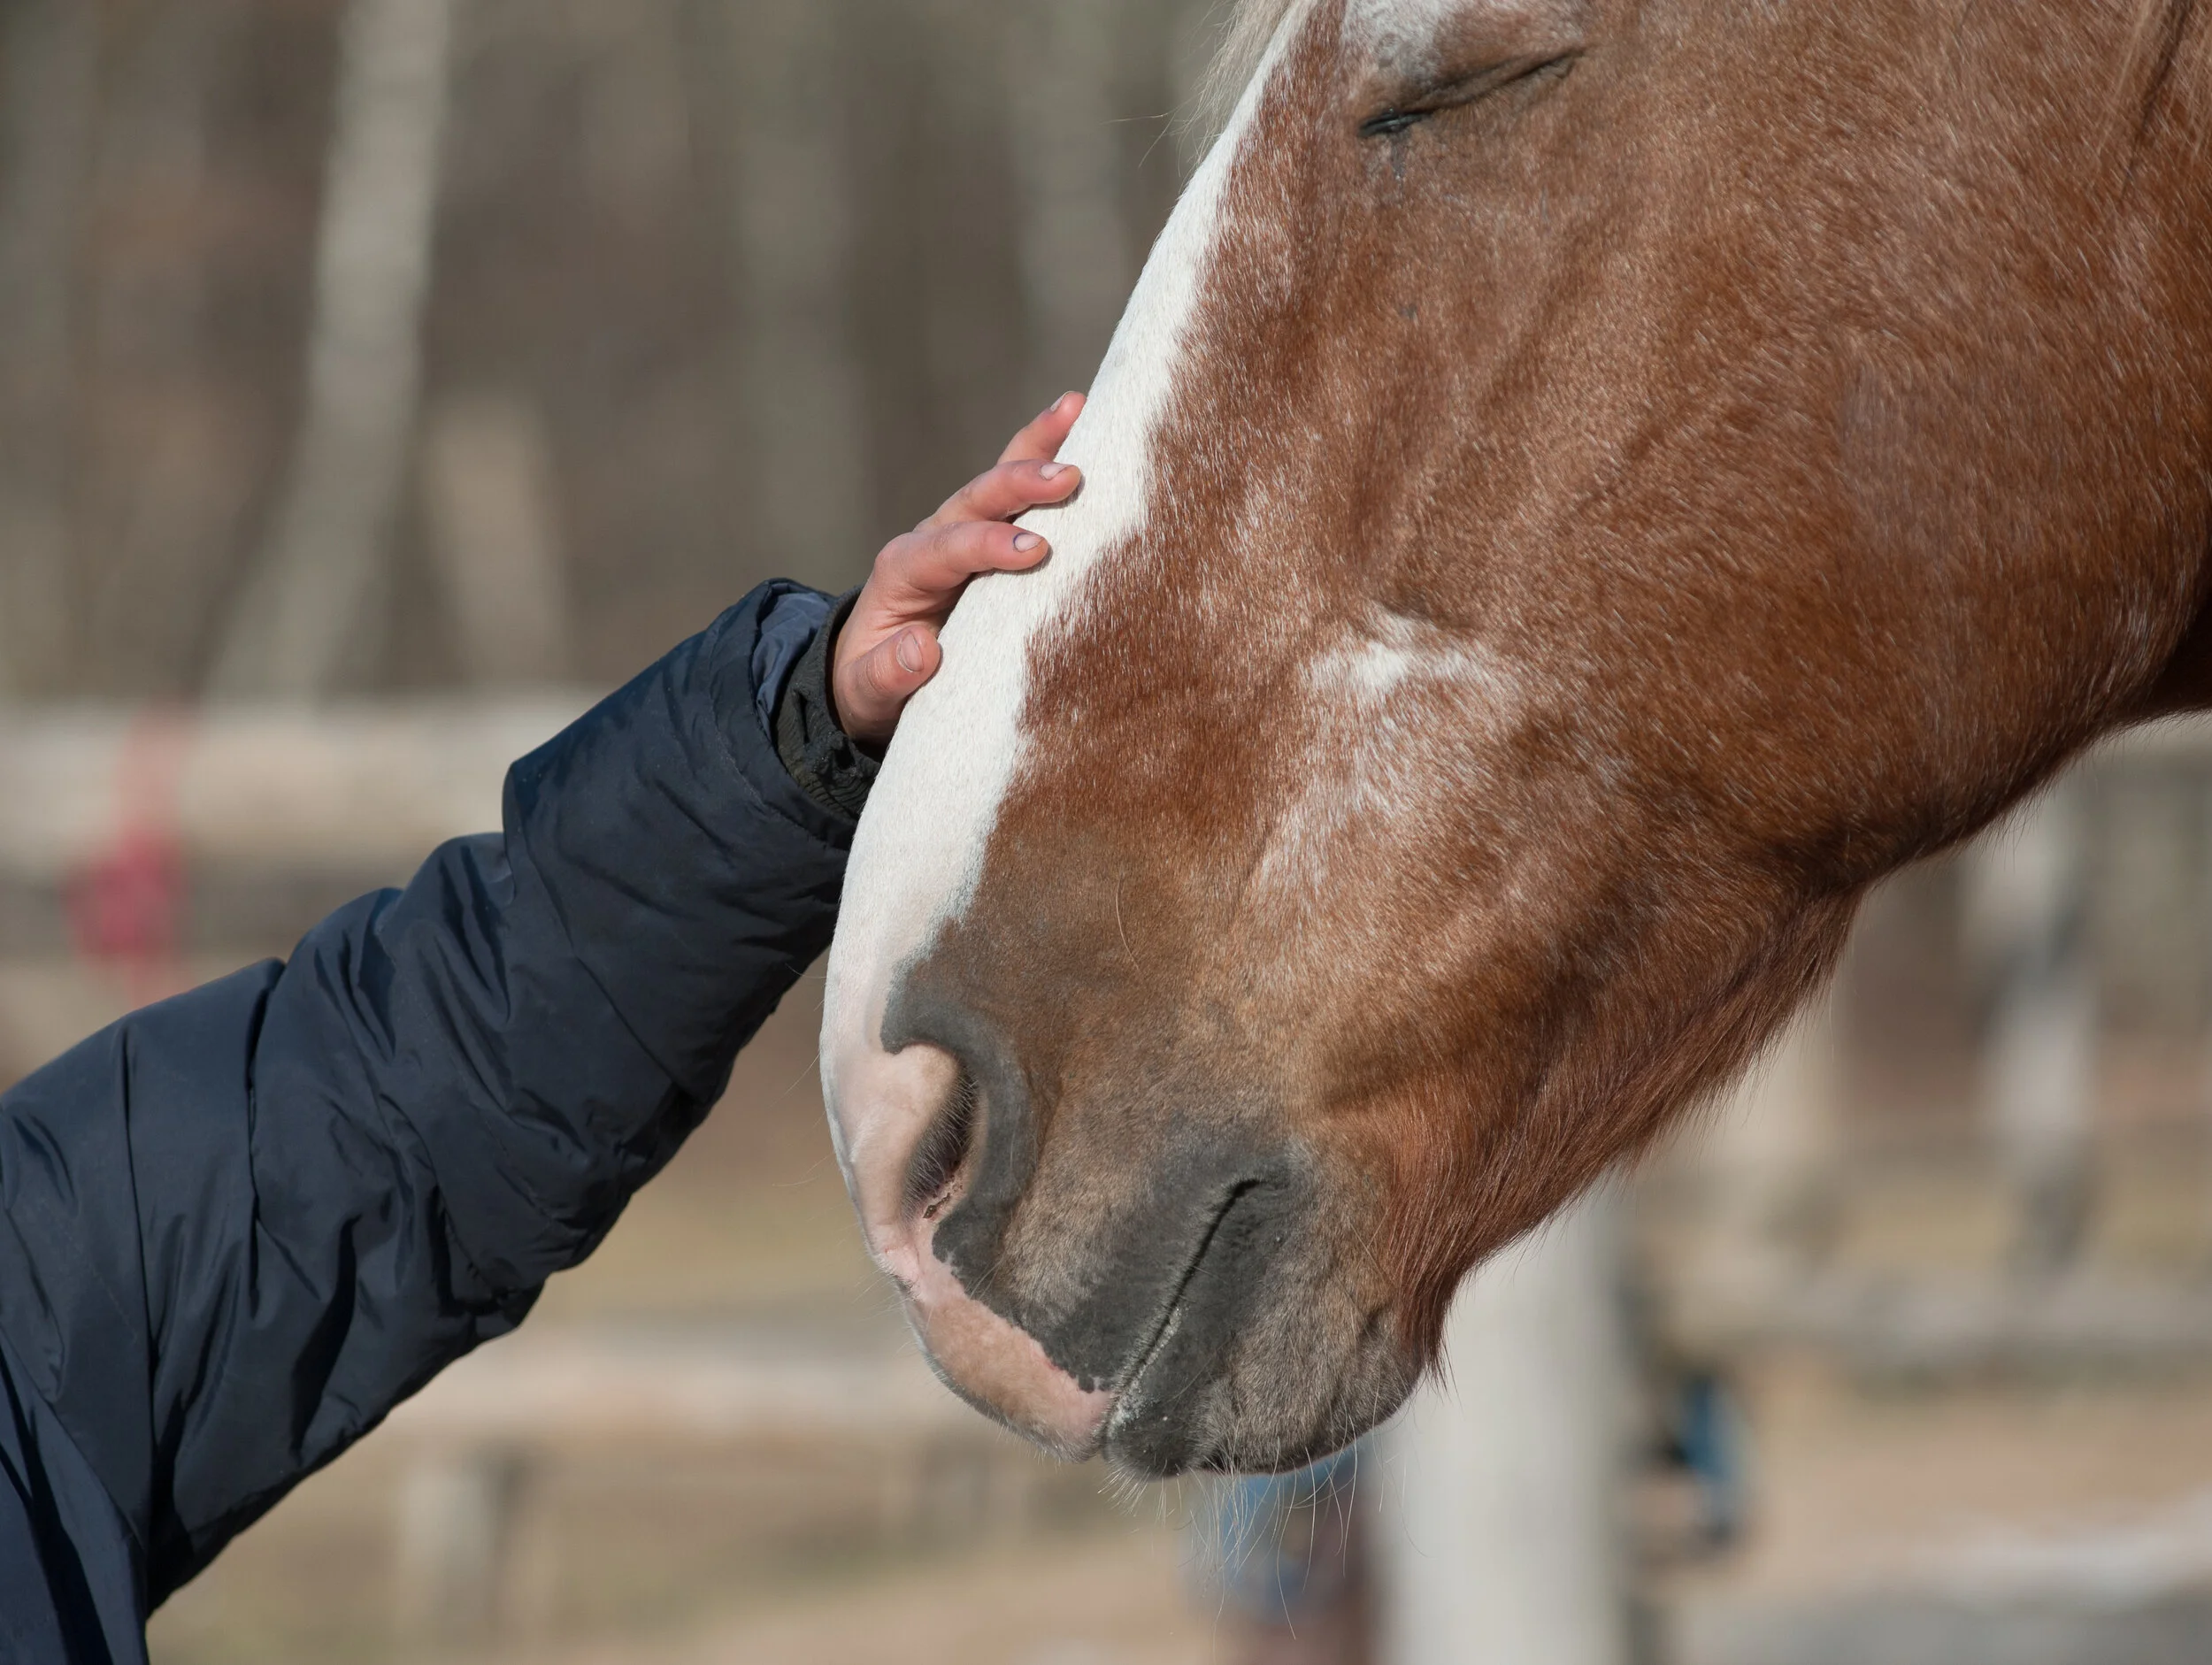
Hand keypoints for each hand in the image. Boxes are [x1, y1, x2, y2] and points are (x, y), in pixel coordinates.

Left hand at [832, 393, 1085, 745]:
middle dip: (1018, 485)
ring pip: (997, 481)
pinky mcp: (988, 538)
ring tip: (1077, 409)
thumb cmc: (873, 683)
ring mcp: (962, 533)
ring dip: (1035, 447)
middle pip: (974, 501)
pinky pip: (1016, 494)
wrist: (874, 672)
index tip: (1034, 549)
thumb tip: (921, 650)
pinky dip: (1043, 456)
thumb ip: (887, 675)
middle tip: (1068, 476)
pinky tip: (1078, 423)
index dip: (988, 545)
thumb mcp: (867, 691)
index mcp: (903, 571)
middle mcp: (932, 539)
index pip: (947, 549)